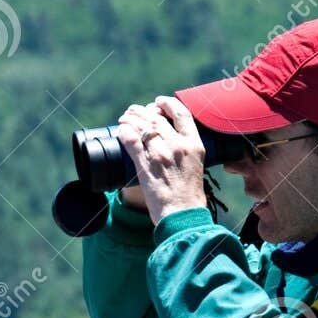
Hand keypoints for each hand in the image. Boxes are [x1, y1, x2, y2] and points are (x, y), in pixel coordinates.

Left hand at [115, 96, 208, 226]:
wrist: (183, 214)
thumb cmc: (189, 196)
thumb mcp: (196, 166)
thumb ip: (186, 152)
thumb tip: (171, 142)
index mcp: (194, 144)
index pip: (181, 113)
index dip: (168, 103)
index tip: (158, 102)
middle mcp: (178, 145)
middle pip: (157, 118)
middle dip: (142, 111)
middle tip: (134, 111)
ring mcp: (161, 154)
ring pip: (142, 125)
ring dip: (130, 118)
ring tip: (124, 118)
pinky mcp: (145, 165)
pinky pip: (131, 140)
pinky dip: (124, 132)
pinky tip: (121, 130)